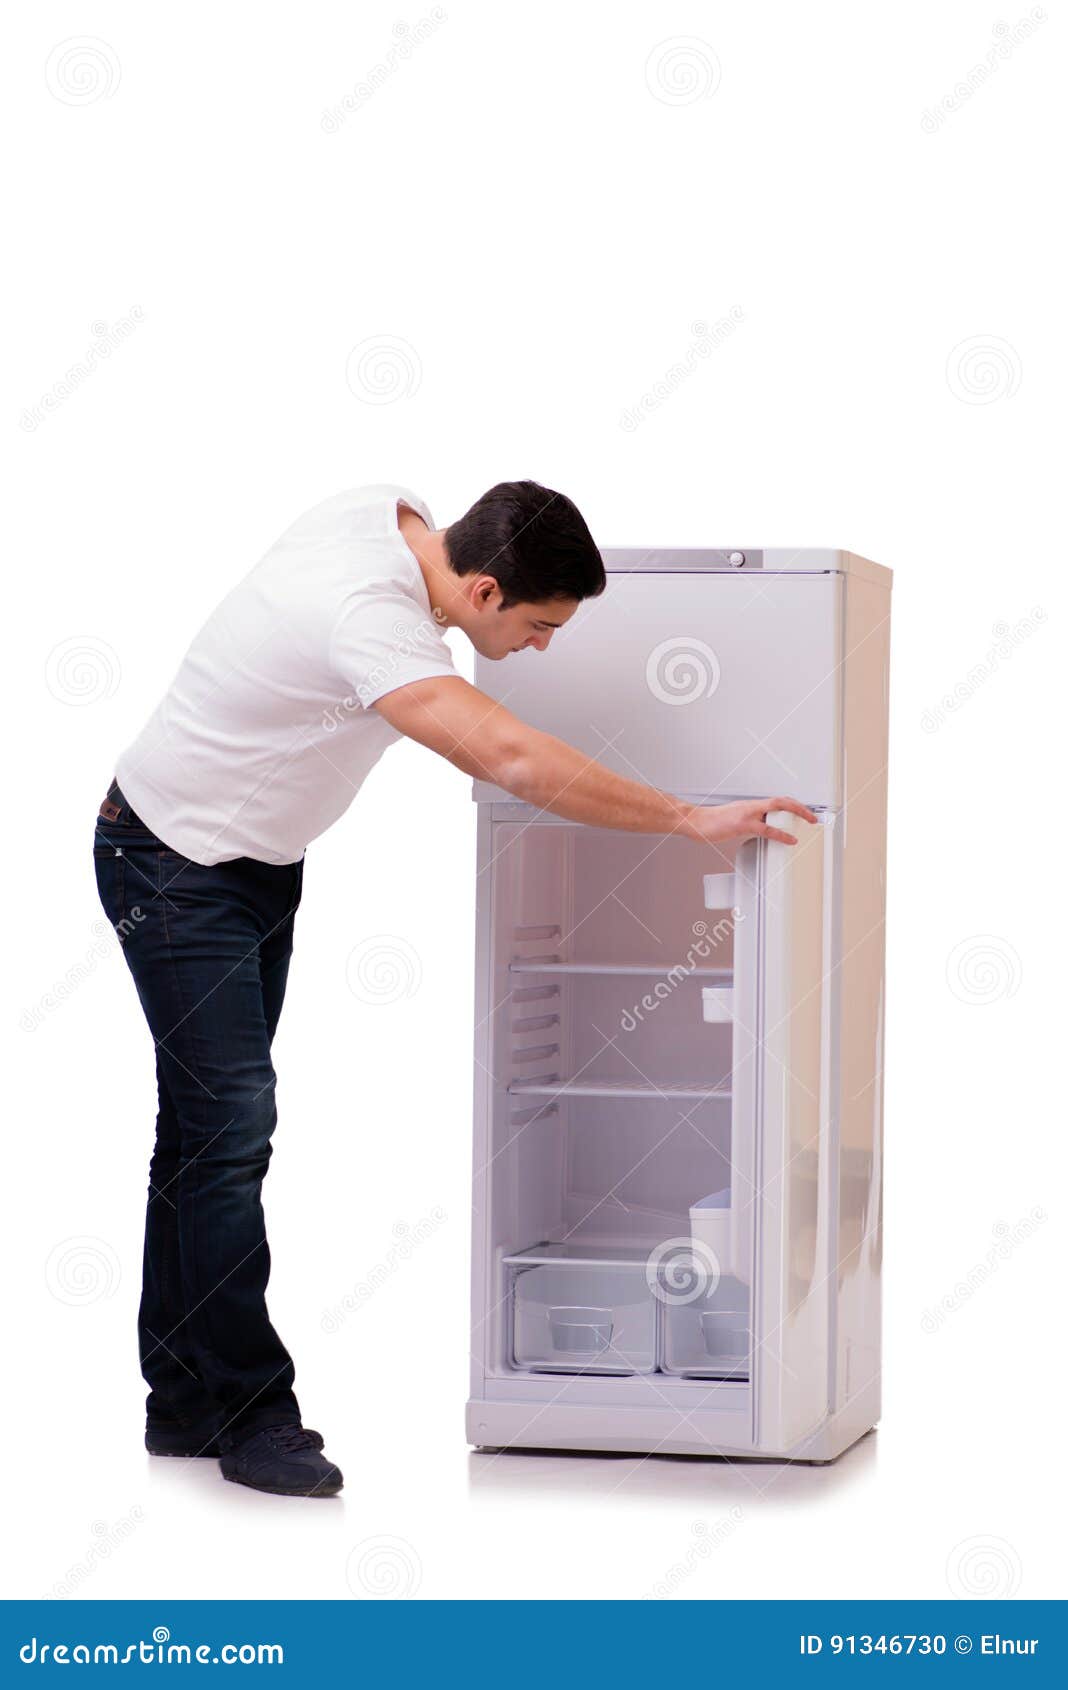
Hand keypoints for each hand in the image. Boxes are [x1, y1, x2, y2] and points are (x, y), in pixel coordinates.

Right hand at [685, 796, 818, 846]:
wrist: (696, 821)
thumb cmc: (712, 822)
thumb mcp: (734, 819)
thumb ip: (749, 822)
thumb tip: (761, 829)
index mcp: (750, 805)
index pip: (776, 800)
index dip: (792, 805)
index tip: (804, 812)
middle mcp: (751, 806)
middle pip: (781, 800)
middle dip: (800, 807)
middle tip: (813, 816)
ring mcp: (747, 814)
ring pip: (778, 809)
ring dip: (796, 813)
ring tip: (809, 821)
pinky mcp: (742, 824)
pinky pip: (766, 829)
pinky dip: (781, 834)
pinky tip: (790, 840)